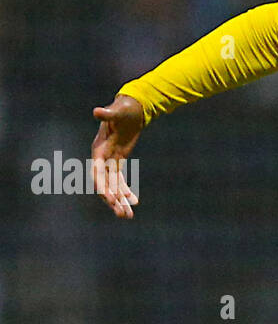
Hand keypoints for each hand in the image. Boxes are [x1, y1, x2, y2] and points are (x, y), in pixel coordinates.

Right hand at [91, 93, 143, 218]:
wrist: (131, 107)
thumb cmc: (124, 108)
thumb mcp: (118, 110)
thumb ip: (108, 114)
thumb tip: (96, 111)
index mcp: (99, 148)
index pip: (98, 172)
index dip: (103, 186)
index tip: (111, 200)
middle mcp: (102, 157)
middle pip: (105, 184)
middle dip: (113, 200)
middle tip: (122, 215)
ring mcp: (109, 160)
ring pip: (112, 185)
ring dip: (119, 200)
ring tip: (127, 216)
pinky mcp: (118, 161)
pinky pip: (119, 180)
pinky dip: (126, 191)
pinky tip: (134, 202)